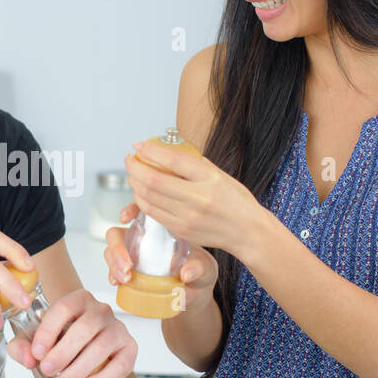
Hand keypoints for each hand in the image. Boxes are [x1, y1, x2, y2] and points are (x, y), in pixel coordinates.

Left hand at [5, 289, 135, 377]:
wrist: (86, 360)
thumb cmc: (60, 344)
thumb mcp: (36, 343)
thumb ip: (22, 347)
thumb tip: (28, 357)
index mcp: (78, 300)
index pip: (63, 308)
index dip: (48, 331)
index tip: (36, 353)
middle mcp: (101, 310)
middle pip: (84, 328)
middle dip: (63, 352)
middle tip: (47, 370)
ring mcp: (118, 329)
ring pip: (100, 348)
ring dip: (78, 370)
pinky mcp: (129, 349)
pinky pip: (119, 365)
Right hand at [104, 203, 219, 313]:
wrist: (195, 293)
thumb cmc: (200, 273)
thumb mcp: (205, 269)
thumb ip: (199, 268)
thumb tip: (187, 273)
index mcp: (160, 229)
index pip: (140, 212)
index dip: (129, 209)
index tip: (126, 218)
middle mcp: (142, 240)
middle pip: (117, 233)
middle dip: (117, 247)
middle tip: (127, 265)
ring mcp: (132, 256)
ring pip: (111, 251)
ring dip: (113, 263)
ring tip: (125, 277)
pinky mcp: (128, 273)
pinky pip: (113, 270)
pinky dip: (112, 275)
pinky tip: (118, 282)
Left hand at [123, 139, 262, 258]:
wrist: (248, 232)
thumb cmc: (236, 201)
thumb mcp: (220, 175)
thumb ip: (194, 165)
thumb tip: (166, 153)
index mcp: (210, 178)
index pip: (173, 160)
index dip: (150, 151)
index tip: (139, 145)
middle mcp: (198, 198)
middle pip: (153, 181)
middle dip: (134, 167)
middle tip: (130, 160)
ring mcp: (188, 217)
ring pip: (148, 198)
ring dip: (135, 184)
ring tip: (134, 175)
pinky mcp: (181, 230)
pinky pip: (153, 213)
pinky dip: (142, 201)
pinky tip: (142, 193)